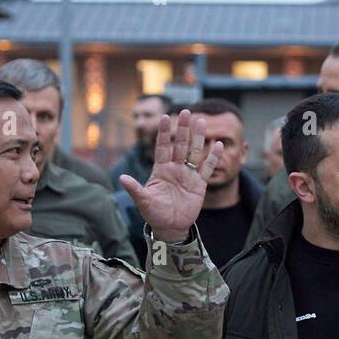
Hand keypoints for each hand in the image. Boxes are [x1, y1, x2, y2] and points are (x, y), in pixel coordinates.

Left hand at [119, 108, 221, 242]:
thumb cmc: (154, 213)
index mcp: (161, 169)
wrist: (170, 226)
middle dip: (183, 129)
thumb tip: (121, 178)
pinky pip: (207, 169)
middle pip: (180, 145)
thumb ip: (135, 189)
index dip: (164, 133)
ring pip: (194, 153)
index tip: (165, 117)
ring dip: (198, 138)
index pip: (163, 147)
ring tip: (202, 122)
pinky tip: (217, 145)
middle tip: (187, 111)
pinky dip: (212, 158)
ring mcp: (188, 175)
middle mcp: (175, 168)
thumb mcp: (143, 201)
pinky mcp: (199, 185)